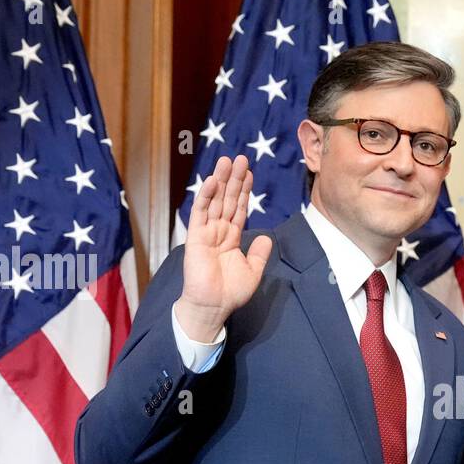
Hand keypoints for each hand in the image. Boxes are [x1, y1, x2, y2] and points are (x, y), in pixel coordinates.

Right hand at [176, 154, 273, 342]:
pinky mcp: (196, 237)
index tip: (249, 172)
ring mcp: (207, 232)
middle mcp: (219, 231)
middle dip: (234, 178)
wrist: (213, 306)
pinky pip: (201, 213)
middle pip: (227, 199)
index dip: (244, 191)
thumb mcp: (253, 271)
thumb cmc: (231, 292)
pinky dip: (206, 196)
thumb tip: (267, 237)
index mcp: (232, 237)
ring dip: (221, 180)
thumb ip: (260, 253)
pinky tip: (212, 181)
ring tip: (227, 160)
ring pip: (215, 201)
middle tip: (240, 157)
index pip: (239, 209)